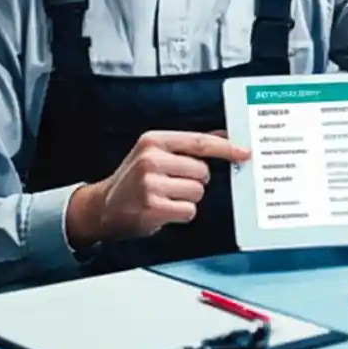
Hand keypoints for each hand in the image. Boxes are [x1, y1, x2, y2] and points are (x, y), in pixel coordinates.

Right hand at [65, 131, 249, 248]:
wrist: (102, 207)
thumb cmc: (133, 180)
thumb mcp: (155, 153)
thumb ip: (188, 146)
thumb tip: (224, 135)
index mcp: (154, 141)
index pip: (199, 142)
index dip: (227, 148)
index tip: (245, 153)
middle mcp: (151, 159)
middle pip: (202, 171)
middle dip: (195, 181)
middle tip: (174, 184)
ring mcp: (150, 184)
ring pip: (197, 192)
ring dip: (187, 199)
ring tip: (166, 197)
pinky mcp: (152, 207)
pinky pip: (189, 211)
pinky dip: (181, 214)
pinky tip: (164, 210)